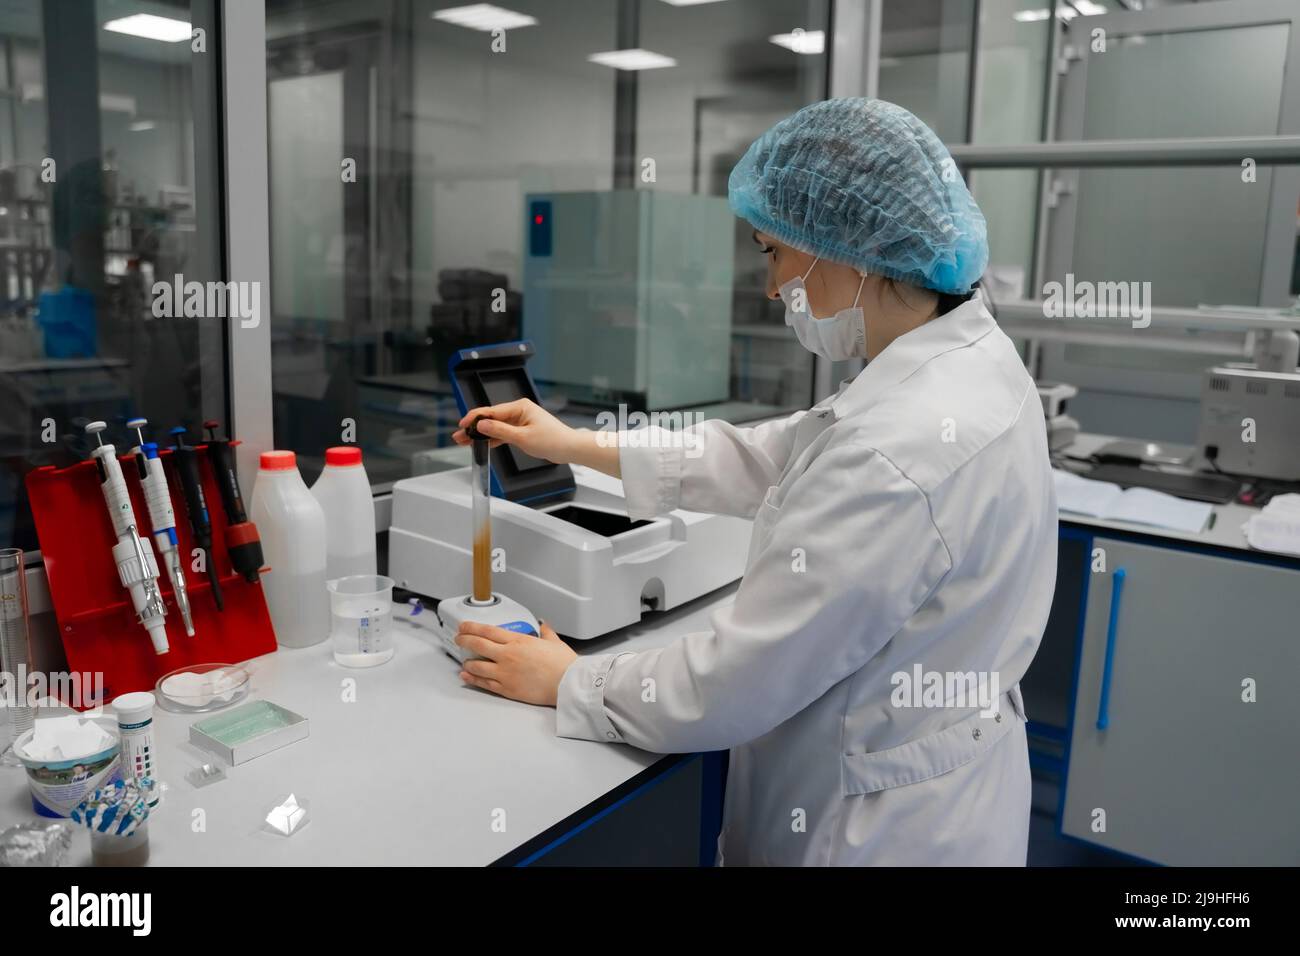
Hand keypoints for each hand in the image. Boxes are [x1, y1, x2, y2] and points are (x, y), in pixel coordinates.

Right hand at [452, 399, 577, 463]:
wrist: (569, 448)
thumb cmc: (553, 440)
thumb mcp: (522, 437)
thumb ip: (500, 431)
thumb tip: (482, 425)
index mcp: (520, 407)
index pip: (491, 411)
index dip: (475, 419)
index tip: (462, 425)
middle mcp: (519, 411)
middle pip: (491, 418)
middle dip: (475, 428)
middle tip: (459, 436)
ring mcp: (521, 420)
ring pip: (496, 427)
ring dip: (482, 434)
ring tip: (466, 441)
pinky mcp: (523, 430)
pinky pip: (504, 433)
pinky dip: (493, 439)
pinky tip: (482, 444)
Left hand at [456, 620, 577, 706]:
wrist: (567, 684)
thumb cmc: (563, 665)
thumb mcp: (554, 642)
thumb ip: (546, 632)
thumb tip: (544, 625)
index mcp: (518, 641)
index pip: (488, 631)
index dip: (472, 627)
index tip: (464, 626)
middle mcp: (508, 655)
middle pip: (477, 644)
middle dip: (464, 640)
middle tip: (458, 639)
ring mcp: (505, 673)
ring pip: (477, 665)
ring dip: (467, 661)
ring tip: (464, 660)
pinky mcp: (506, 689)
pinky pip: (484, 682)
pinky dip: (473, 678)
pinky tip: (466, 675)